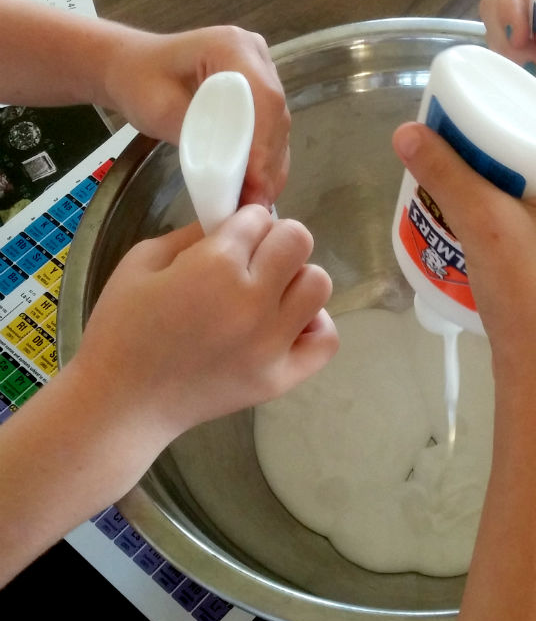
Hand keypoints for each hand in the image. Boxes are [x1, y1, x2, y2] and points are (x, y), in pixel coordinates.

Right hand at [67, 205, 337, 444]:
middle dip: (276, 240)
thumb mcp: (144, 260)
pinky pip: (326, 340)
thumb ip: (194, 232)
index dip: (244, 222)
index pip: (259, 219)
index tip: (231, 237)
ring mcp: (272, 343)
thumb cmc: (123, 327)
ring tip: (269, 295)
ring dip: (297, 280)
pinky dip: (314, 325)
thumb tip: (236, 220)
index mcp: (215, 267)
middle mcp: (253, 301)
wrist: (123, 402)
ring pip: (318, 285)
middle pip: (299, 241)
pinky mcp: (281, 378)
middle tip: (254, 260)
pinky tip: (288, 324)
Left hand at [103, 25, 289, 206]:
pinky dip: (266, 163)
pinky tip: (257, 188)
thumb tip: (230, 175)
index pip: (263, 99)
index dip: (264, 145)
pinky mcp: (260, 95)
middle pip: (276, 117)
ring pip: (278, 128)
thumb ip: (197, 135)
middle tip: (256, 203)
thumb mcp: (160, 109)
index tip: (255, 185)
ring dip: (271, 167)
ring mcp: (263, 75)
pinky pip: (272, 132)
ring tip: (256, 201)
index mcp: (233, 48)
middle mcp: (257, 57)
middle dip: (268, 164)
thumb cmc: (139, 82)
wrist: (132, 67)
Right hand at [392, 92, 535, 382]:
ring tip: (487, 181)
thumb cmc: (528, 304)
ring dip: (535, 171)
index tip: (476, 117)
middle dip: (522, 139)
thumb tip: (406, 131)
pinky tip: (516, 214)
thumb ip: (445, 172)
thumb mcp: (484, 228)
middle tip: (475, 151)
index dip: (519, 103)